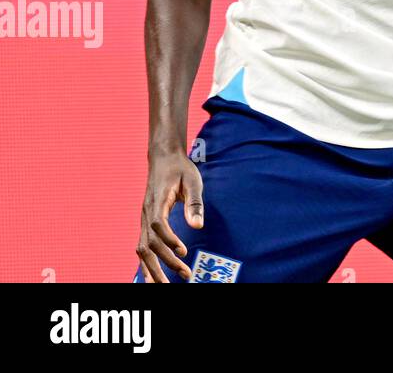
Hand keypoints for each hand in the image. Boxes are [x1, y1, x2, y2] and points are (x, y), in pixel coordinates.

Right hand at [136, 151, 203, 282]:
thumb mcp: (193, 180)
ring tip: (164, 285)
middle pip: (149, 244)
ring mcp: (143, 219)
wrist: (163, 158)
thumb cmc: (180, 168)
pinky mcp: (145, 222)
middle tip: (184, 276)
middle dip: (164, 263)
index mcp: (157, 201)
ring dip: (152, 268)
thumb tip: (198, 226)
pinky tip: (153, 276)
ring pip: (142, 249)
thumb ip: (195, 202)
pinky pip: (142, 246)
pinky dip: (146, 263)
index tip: (184, 252)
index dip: (169, 241)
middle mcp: (146, 213)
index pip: (158, 226)